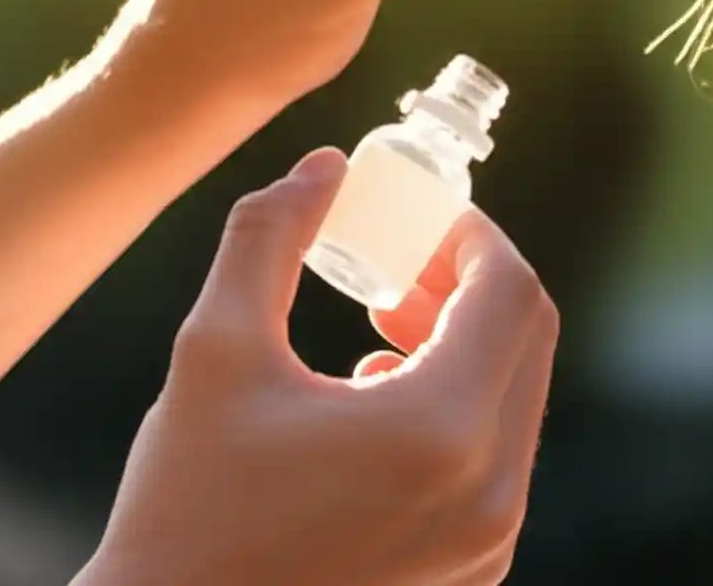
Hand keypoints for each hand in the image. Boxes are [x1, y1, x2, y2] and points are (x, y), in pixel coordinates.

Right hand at [73, 148, 560, 585]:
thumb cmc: (184, 505)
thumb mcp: (214, 350)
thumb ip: (269, 237)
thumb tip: (323, 166)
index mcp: (441, 432)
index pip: (509, 292)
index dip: (472, 235)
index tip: (423, 213)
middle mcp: (490, 492)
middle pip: (527, 339)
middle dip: (470, 281)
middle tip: (403, 259)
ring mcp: (489, 539)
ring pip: (517, 397)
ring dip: (466, 339)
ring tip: (385, 316)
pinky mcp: (474, 566)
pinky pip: (499, 455)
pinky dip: (461, 402)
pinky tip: (381, 390)